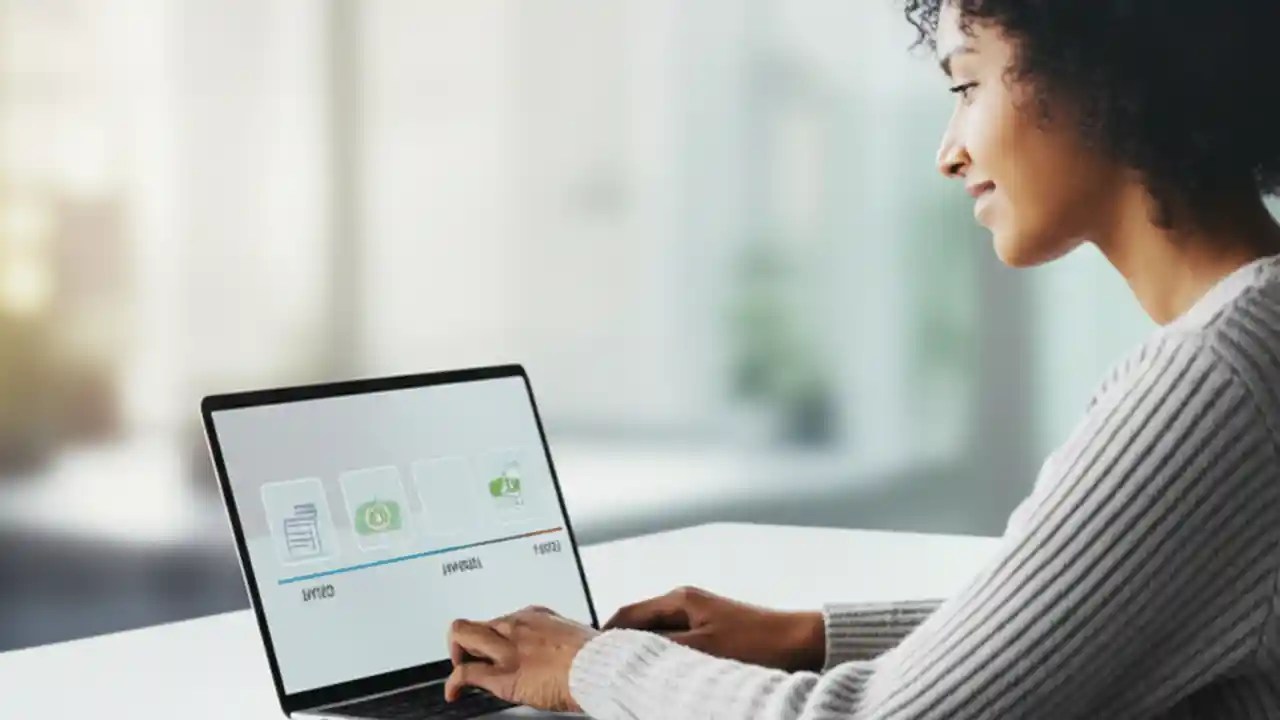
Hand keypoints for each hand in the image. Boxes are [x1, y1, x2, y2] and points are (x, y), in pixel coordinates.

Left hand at [444, 606, 598, 711]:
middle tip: (473, 656)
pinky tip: (454, 693)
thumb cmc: (600, 657)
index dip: (497, 637)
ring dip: (457, 654)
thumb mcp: (581, 636)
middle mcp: (517, 626)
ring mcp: (508, 649)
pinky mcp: (504, 675)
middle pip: (478, 623)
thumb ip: (565, 639)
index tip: (499, 648)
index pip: (504, 619)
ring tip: (460, 667)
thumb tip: (582, 641)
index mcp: (537, 615)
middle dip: (470, 641)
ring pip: (462, 636)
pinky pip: (465, 673)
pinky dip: (453, 684)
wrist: (602, 669)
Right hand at [605, 586, 824, 670]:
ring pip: (658, 637)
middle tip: (606, 670)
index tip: (589, 655)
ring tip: (632, 676)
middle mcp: (685, 603)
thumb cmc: (756, 642)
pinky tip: (665, 676)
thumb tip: (625, 651)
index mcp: (679, 599)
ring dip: (646, 655)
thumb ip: (661, 649)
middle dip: (623, 646)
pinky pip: (676, 644)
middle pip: (640, 625)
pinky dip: (665, 659)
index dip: (604, 634)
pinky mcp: (712, 633)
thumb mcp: (701, 649)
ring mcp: (699, 617)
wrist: (799, 642)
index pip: (626, 614)